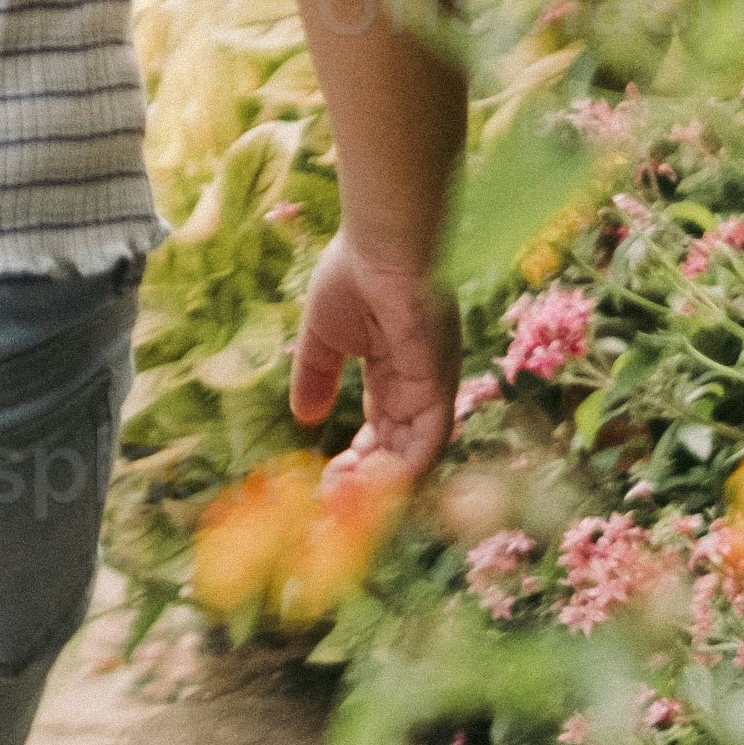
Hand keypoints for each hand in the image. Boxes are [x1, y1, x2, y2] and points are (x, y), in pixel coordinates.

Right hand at [286, 235, 460, 497]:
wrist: (378, 243)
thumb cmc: (353, 275)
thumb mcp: (324, 338)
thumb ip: (316, 377)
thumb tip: (303, 418)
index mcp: (396, 375)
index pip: (382, 434)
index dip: (356, 462)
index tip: (324, 480)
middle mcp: (420, 389)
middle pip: (398, 453)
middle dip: (364, 483)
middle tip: (327, 501)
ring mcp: (433, 389)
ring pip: (414, 458)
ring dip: (379, 486)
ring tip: (339, 498)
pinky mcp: (439, 387)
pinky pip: (427, 443)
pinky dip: (398, 470)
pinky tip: (362, 483)